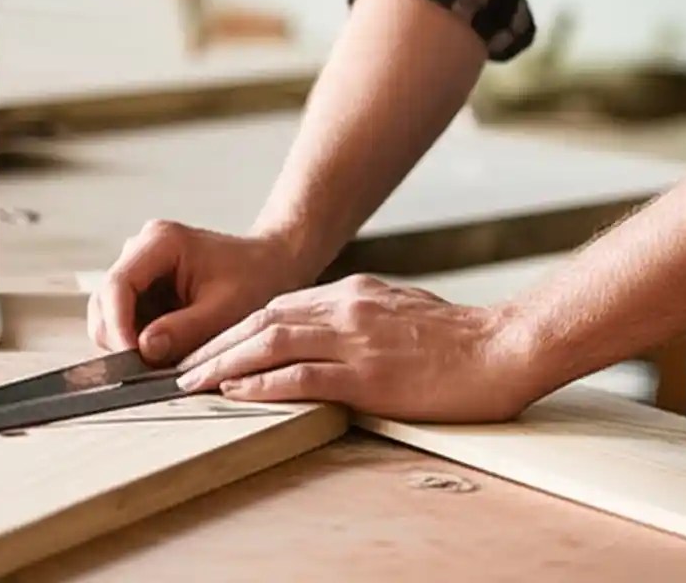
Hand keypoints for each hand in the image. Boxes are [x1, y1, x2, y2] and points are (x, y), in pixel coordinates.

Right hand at [88, 220, 312, 364]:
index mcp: (160, 242)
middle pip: (105, 300)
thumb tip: (144, 349)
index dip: (118, 325)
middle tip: (146, 370)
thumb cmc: (256, 278)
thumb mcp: (226, 310)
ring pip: (109, 313)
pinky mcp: (143, 289)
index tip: (131, 359)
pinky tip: (164, 351)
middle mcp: (140, 250)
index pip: (118, 285)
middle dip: (120, 338)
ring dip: (128, 341)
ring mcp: (139, 269)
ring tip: (161, 360)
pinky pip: (124, 320)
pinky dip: (137, 341)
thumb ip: (184, 330)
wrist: (271, 266)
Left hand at [175, 274, 537, 422]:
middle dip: (215, 345)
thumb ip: (358, 313)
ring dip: (224, 363)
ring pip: (270, 343)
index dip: (235, 328)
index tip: (207, 347)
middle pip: (261, 320)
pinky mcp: (367, 373)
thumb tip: (324, 328)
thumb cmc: (457, 337)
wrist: (503, 347)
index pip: (277, 306)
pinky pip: (301, 376)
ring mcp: (354, 338)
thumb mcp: (400, 308)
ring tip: (192, 383)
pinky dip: (261, 384)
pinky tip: (236, 393)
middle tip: (181, 368)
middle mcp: (346, 307)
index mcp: (353, 292)